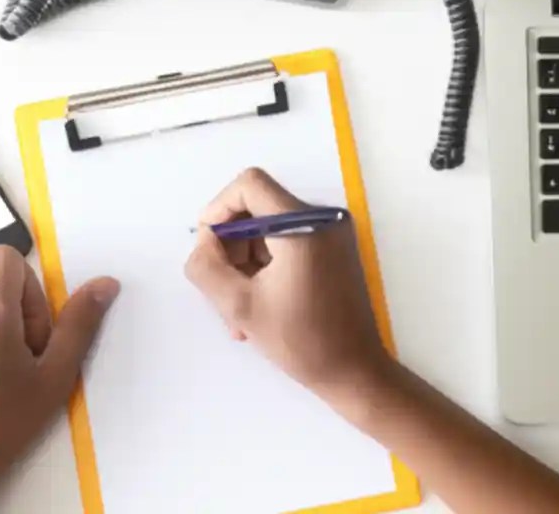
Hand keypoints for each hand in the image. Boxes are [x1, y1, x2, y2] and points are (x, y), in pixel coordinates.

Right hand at [185, 168, 395, 405]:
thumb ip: (208, 266)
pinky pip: (287, 246)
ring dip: (246, 265)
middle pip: (258, 210)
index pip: (249, 185)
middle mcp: (323, 220)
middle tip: (223, 291)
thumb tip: (204, 241)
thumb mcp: (240, 306)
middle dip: (232, 248)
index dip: (219, 210)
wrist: (354, 372)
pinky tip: (258, 308)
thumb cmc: (302, 341)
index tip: (208, 246)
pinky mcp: (334, 252)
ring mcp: (332, 235)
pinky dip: (266, 269)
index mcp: (304, 226)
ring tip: (239, 314)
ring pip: (269, 232)